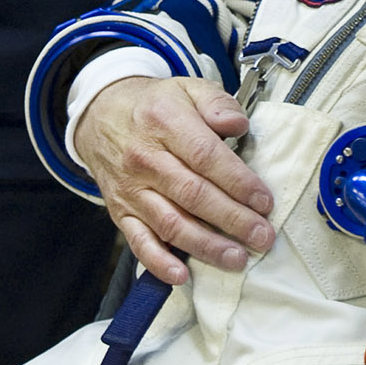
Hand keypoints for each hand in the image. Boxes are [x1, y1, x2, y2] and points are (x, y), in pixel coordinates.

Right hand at [72, 75, 275, 285]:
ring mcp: (130, 188)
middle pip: (193, 195)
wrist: (101, 115)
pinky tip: (182, 276)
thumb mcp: (188, 88)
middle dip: (232, 220)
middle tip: (262, 236)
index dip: (237, 182)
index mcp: (164, 122)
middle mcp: (144, 158)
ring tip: (236, 259)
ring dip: (206, 246)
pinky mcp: (120, 211)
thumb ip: (217, 102)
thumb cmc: (155, 106)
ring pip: (170, 223)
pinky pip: (138, 241)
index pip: (205, 156)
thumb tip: (238, 125)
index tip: (264, 201)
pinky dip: (159, 262)